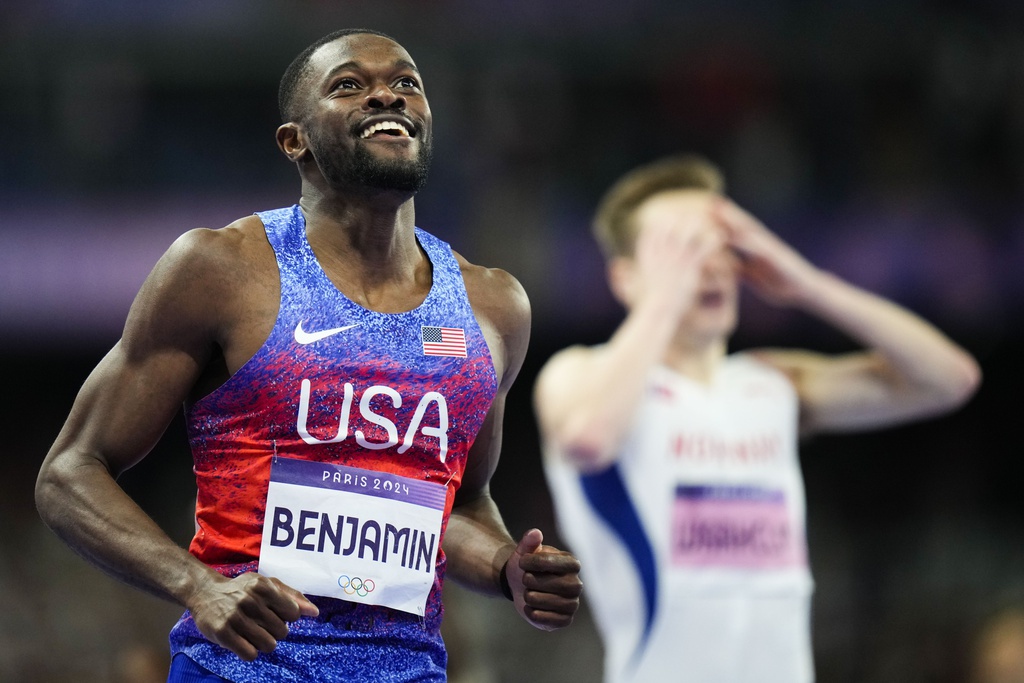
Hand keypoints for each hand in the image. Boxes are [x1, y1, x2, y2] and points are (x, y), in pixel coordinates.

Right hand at [187, 572, 319, 660]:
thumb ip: (292, 596)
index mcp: (264, 587)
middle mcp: (250, 600)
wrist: (205, 592)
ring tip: (253, 633)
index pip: (294, 613)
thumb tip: (314, 612)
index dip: (287, 617)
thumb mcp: (267, 584)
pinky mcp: (222, 633)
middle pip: (282, 632)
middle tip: (261, 624)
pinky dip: (250, 652)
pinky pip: (250, 654)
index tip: (275, 613)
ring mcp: (235, 617)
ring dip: (264, 643)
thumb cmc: (242, 589)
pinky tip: (243, 641)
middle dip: (275, 631)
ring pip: (268, 645)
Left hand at [504, 529, 582, 630]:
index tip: (522, 561)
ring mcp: (573, 603)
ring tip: (530, 592)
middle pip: (544, 583)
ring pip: (540, 601)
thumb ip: (529, 541)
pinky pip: (543, 619)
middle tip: (526, 579)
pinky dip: (531, 612)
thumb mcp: (525, 552)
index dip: (528, 562)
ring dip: (527, 596)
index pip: (547, 561)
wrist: (522, 586)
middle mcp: (576, 583)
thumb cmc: (527, 566)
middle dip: (527, 580)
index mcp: (572, 563)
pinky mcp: (565, 620)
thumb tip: (535, 532)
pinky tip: (532, 607)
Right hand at [632, 197, 723, 314]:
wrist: (658, 312)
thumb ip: (626, 271)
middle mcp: (660, 249)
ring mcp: (675, 255)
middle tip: (699, 222)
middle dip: (686, 219)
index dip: (667, 222)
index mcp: (647, 252)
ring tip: (712, 229)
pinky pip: (706, 242)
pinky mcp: (690, 264)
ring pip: (692, 227)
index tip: (678, 223)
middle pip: (673, 220)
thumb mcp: (635, 282)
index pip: (655, 226)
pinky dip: (715, 239)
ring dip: (703, 226)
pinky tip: (720, 241)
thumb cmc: (648, 302)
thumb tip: (616, 264)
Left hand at [714, 198, 821, 305]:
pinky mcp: (777, 259)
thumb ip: (740, 268)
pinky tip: (737, 235)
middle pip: (742, 226)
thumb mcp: (754, 276)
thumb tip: (725, 266)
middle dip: (727, 213)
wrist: (804, 292)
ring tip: (721, 209)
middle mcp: (763, 245)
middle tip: (710, 200)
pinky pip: (760, 249)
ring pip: (750, 232)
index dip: (722, 222)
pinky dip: (748, 242)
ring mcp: (771, 250)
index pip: (737, 232)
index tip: (705, 211)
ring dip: (735, 220)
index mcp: (756, 249)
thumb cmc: (780, 283)